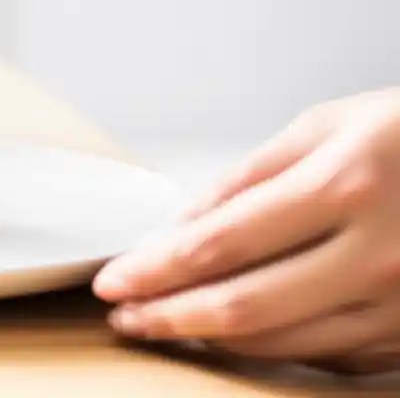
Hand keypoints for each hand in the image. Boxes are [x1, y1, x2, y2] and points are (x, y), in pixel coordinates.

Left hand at [93, 89, 399, 373]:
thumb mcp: (327, 128)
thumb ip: (247, 180)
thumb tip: (178, 228)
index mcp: (345, 184)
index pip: (221, 244)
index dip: (154, 268)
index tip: (113, 279)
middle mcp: (379, 252)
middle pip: (245, 306)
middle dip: (170, 315)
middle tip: (125, 315)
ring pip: (284, 342)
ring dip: (212, 339)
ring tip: (166, 324)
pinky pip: (331, 357)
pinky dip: (274, 347)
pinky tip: (236, 333)